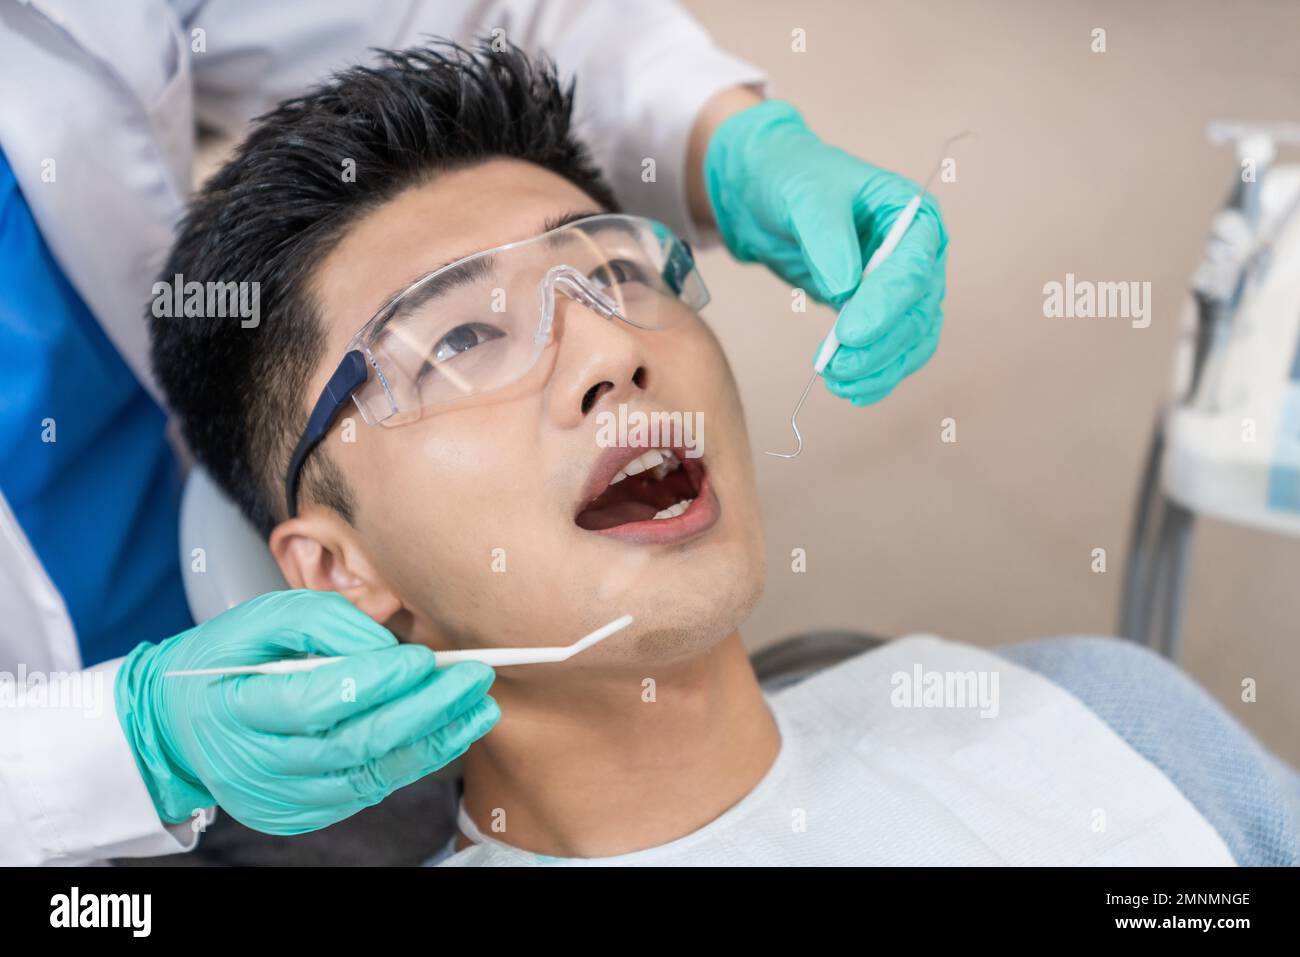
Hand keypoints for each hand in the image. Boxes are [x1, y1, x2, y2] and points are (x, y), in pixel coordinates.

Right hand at [114, 590, 497, 834]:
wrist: (182, 722)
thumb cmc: (229, 659)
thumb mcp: (264, 617)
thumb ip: (326, 620)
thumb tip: (389, 645)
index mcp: (235, 708)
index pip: (316, 701)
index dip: (375, 682)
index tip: (425, 659)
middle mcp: (256, 764)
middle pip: (354, 744)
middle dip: (425, 711)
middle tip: (474, 680)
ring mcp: (279, 797)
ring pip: (370, 775)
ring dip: (434, 740)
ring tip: (479, 709)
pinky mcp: (301, 813)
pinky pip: (368, 790)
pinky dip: (411, 760)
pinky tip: (446, 732)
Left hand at [703, 99, 947, 405]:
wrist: (766, 193)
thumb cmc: (792, 179)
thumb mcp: (805, 195)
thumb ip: (827, 237)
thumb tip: (845, 288)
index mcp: (913, 215)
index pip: (913, 269)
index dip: (886, 306)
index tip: (850, 334)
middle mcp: (917, 254)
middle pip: (916, 312)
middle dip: (879, 345)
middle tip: (835, 366)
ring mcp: (900, 288)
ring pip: (910, 340)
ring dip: (879, 367)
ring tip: (837, 381)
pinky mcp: (878, 313)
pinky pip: (893, 352)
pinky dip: (876, 374)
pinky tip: (851, 390)